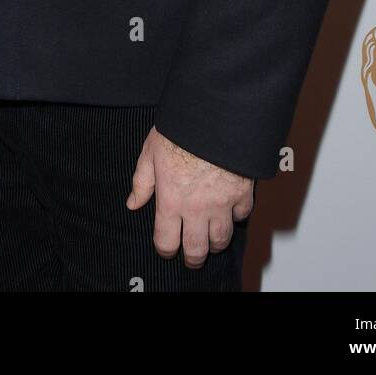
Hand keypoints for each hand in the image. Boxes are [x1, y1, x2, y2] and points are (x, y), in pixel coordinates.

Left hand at [127, 127, 253, 267]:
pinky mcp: (243, 194)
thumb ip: (142, 181)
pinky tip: (230, 211)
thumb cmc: (179, 130)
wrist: (213, 116)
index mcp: (171, 200)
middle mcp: (196, 208)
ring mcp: (222, 204)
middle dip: (193, 258)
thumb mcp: (150, 151)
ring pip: (221, 239)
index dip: (165, 250)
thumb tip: (133, 203)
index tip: (166, 248)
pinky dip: (236, 217)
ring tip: (211, 240)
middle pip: (196, 250)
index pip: (166, 242)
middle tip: (191, 257)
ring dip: (215, 243)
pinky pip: (242, 216)